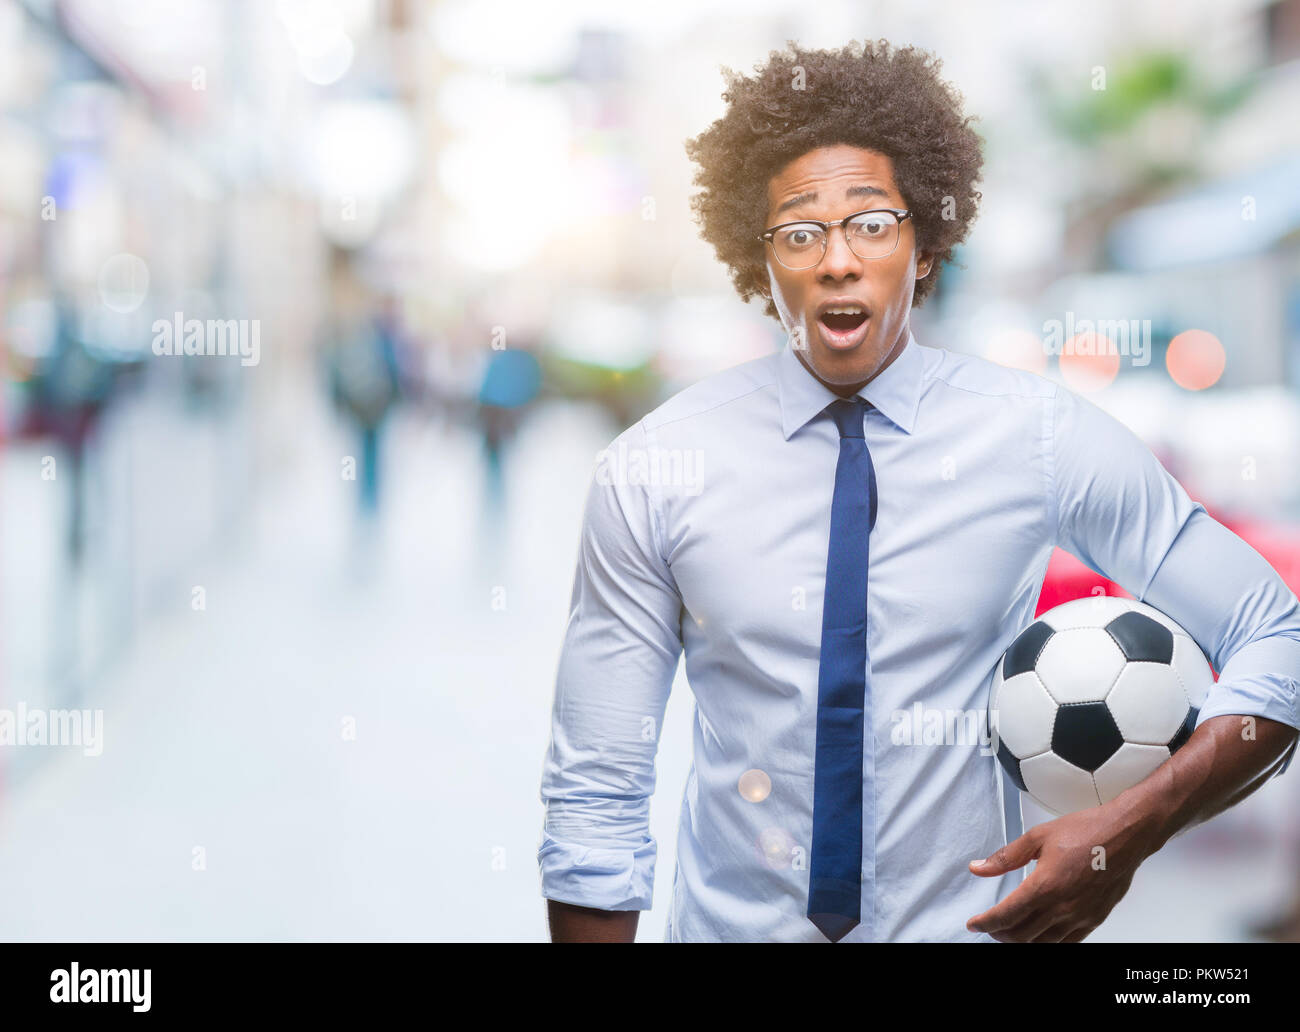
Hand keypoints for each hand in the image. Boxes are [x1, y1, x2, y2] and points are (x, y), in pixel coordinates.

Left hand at [964, 802, 1162, 942]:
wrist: (1125, 835)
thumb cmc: (1087, 831)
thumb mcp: (1037, 837)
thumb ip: (1005, 857)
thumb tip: (979, 868)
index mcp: (1045, 886)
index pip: (1006, 915)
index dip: (985, 923)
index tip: (974, 924)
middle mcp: (1062, 907)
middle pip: (1021, 935)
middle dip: (1000, 933)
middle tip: (990, 926)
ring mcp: (1080, 917)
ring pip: (1043, 943)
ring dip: (1022, 940)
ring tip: (1010, 931)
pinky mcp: (1094, 919)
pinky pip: (1067, 942)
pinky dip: (1047, 942)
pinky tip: (1040, 935)